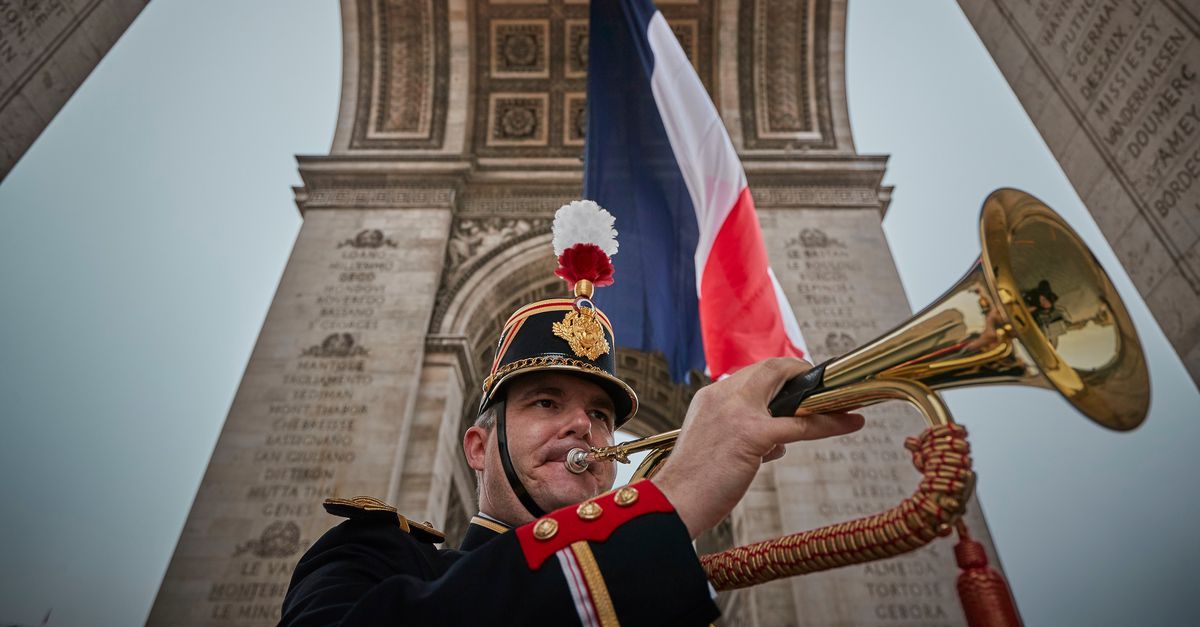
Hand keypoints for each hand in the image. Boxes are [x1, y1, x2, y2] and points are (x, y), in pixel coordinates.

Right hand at [652, 358, 864, 538]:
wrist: (672, 502)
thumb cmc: (693, 484)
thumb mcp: (712, 445)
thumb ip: (740, 432)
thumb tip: (777, 439)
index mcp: (710, 397)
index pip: (751, 374)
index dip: (779, 374)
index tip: (796, 382)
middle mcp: (723, 396)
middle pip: (771, 369)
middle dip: (800, 372)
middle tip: (823, 384)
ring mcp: (738, 412)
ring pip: (789, 392)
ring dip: (818, 396)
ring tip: (839, 403)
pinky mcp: (753, 433)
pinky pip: (801, 425)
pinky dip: (829, 423)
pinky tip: (850, 422)